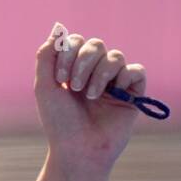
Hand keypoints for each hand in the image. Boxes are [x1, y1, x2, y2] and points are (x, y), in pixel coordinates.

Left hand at [35, 23, 145, 174]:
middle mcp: (95, 73)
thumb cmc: (60, 123)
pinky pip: (135, 71)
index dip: (69, 53)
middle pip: (96, 45)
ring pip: (115, 56)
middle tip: (74, 87)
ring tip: (91, 96)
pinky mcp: (134, 93)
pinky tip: (114, 95)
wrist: (78, 150)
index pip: (76, 42)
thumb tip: (57, 30)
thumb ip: (47, 57)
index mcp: (74, 70)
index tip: (60, 78)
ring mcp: (115, 83)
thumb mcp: (44, 88)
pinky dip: (123, 79)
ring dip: (100, 74)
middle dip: (83, 62)